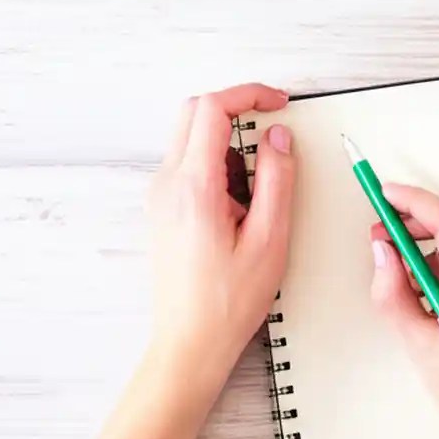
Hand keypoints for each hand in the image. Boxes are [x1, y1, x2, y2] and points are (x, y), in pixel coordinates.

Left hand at [83, 84, 296, 438]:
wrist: (189, 343)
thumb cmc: (226, 302)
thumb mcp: (269, 239)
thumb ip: (276, 179)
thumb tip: (277, 138)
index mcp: (193, 187)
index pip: (213, 109)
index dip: (250, 95)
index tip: (279, 103)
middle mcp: (168, 184)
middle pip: (195, 113)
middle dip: (236, 111)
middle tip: (272, 130)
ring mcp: (160, 196)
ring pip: (191, 138)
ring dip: (228, 145)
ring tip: (256, 195)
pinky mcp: (163, 208)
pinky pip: (188, 166)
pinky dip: (218, 167)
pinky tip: (240, 208)